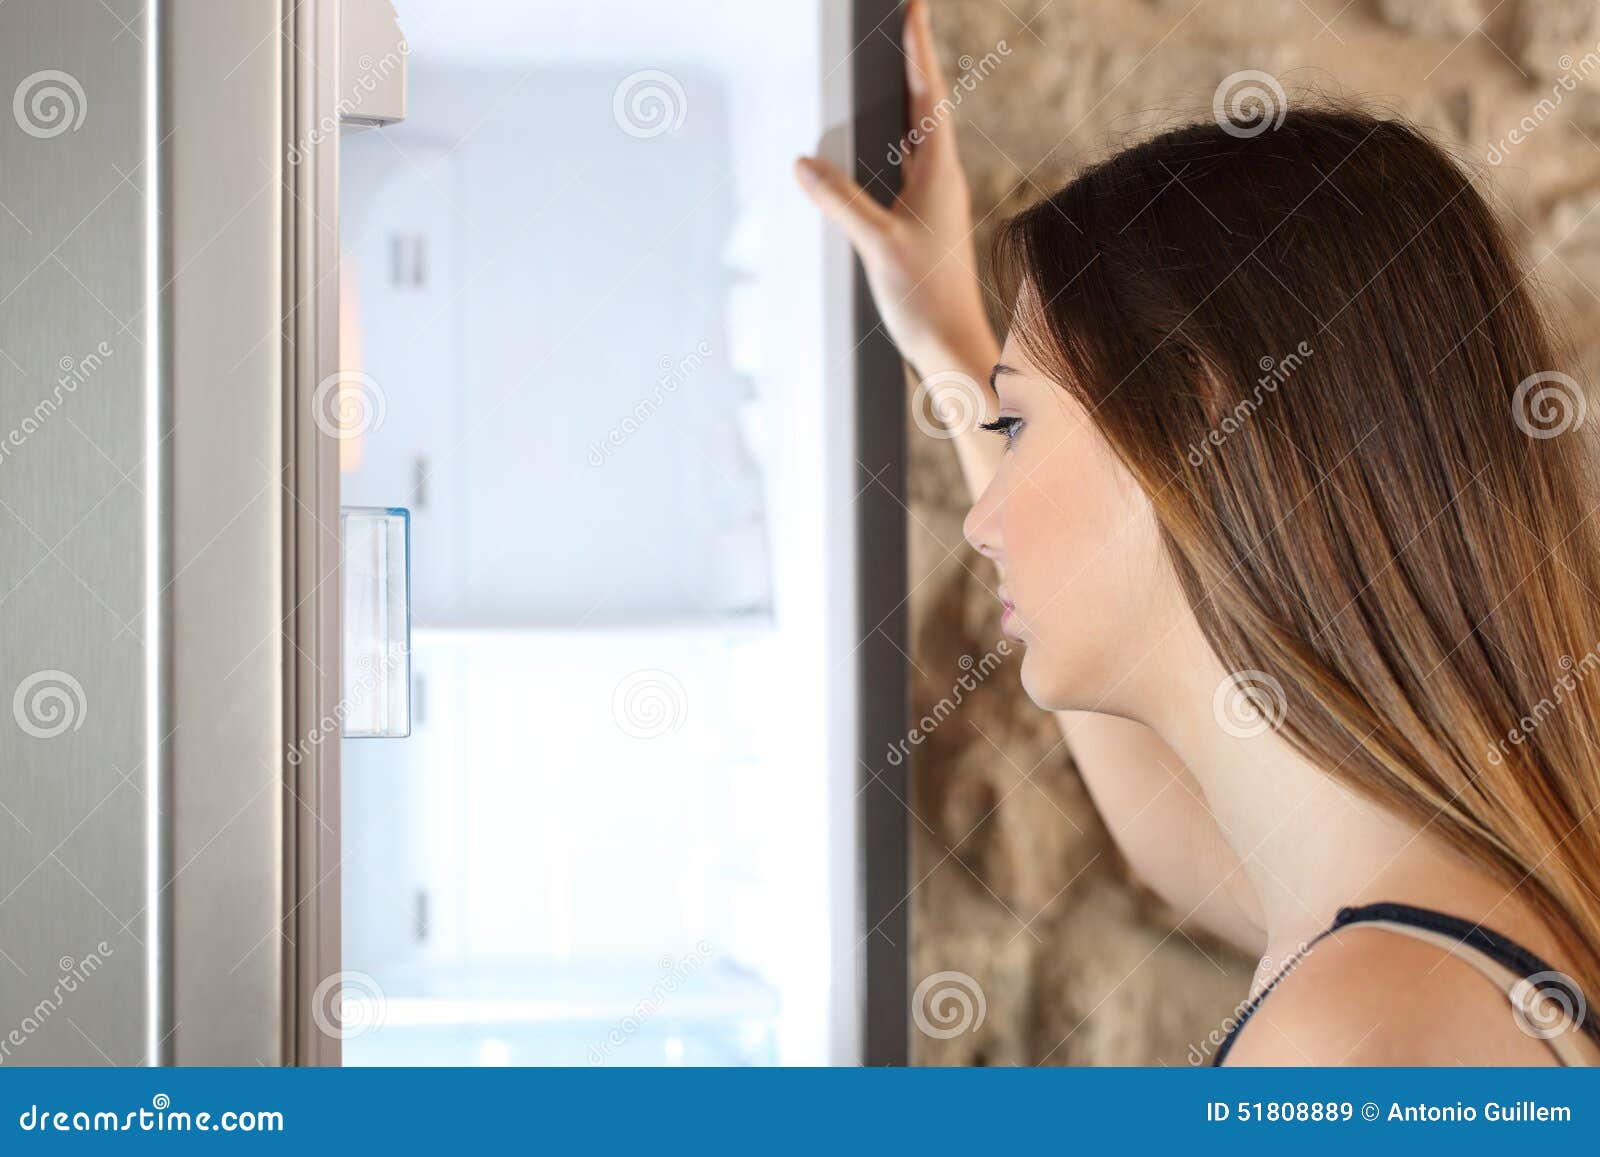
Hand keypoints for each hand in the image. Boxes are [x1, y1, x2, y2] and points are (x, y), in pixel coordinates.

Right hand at [794, 0, 999, 379]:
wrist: (951, 345)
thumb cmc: (926, 298)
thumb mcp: (876, 244)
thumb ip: (840, 201)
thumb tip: (804, 163)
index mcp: (938, 173)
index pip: (928, 95)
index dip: (918, 48)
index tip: (913, 8)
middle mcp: (941, 180)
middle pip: (925, 105)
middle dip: (911, 62)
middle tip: (902, 23)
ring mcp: (934, 200)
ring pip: (917, 135)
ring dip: (904, 99)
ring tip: (890, 67)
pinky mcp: (923, 221)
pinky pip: (906, 165)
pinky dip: (893, 141)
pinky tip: (880, 144)